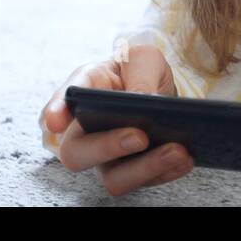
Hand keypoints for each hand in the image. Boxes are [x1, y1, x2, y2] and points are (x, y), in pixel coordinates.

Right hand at [40, 44, 193, 195]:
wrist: (161, 91)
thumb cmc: (141, 70)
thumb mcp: (145, 58)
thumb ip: (141, 72)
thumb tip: (143, 99)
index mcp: (83, 91)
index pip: (61, 102)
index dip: (54, 112)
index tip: (56, 121)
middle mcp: (85, 130)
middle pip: (76, 153)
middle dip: (107, 147)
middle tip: (140, 136)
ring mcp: (106, 157)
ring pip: (112, 178)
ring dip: (145, 168)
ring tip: (177, 151)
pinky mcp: (131, 172)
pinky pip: (144, 183)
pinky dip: (167, 172)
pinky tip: (185, 158)